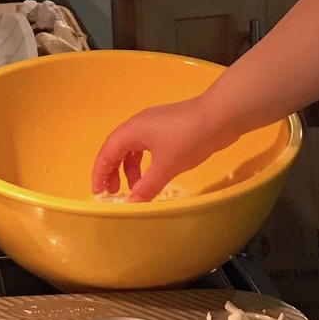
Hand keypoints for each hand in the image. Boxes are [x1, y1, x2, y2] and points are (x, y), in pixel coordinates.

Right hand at [91, 98, 219, 202]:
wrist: (220, 116)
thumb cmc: (188, 139)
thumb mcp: (166, 167)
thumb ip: (146, 187)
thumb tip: (130, 204)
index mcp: (132, 130)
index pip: (107, 152)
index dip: (100, 172)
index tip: (98, 192)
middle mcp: (139, 124)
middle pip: (117, 148)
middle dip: (113, 171)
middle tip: (113, 193)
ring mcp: (154, 124)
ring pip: (134, 148)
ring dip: (130, 168)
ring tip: (135, 188)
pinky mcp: (169, 127)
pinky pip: (147, 146)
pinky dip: (145, 163)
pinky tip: (153, 175)